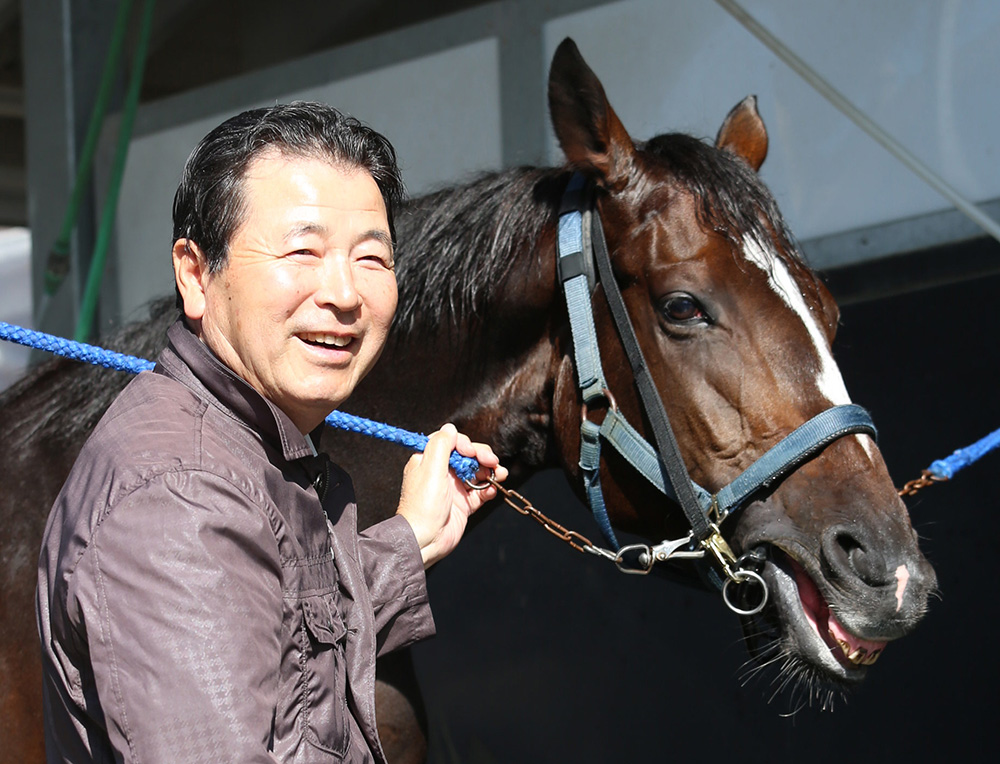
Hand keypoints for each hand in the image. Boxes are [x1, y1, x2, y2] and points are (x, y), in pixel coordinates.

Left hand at [396, 423, 506, 567]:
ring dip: (491, 470)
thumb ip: (442, 445)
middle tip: (492, 462)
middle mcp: (442, 472)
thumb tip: (450, 427)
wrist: (425, 540)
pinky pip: (481, 491)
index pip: (451, 442)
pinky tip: (493, 489)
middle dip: (482, 455)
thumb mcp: (430, 469)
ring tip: (500, 474)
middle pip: (468, 455)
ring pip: (478, 471)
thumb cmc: (423, 505)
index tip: (471, 451)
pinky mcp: (464, 504)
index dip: (465, 443)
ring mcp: (454, 488)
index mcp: (429, 461)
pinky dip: (490, 488)